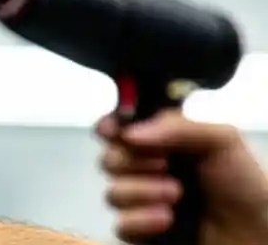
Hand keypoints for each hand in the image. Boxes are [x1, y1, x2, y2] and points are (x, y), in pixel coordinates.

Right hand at [97, 111, 267, 244]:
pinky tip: (167, 220)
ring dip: (141, 192)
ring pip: (112, 193)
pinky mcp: (143, 232)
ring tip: (176, 196)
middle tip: (164, 164)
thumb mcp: (222, 140)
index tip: (113, 131)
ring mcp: (143, 202)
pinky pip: (121, 225)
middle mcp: (147, 170)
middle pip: (108, 158)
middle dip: (131, 161)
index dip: (109, 126)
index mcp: (162, 141)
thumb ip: (177, 126)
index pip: (119, 127)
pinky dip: (141, 220)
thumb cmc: (246, 186)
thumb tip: (130, 132)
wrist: (257, 233)